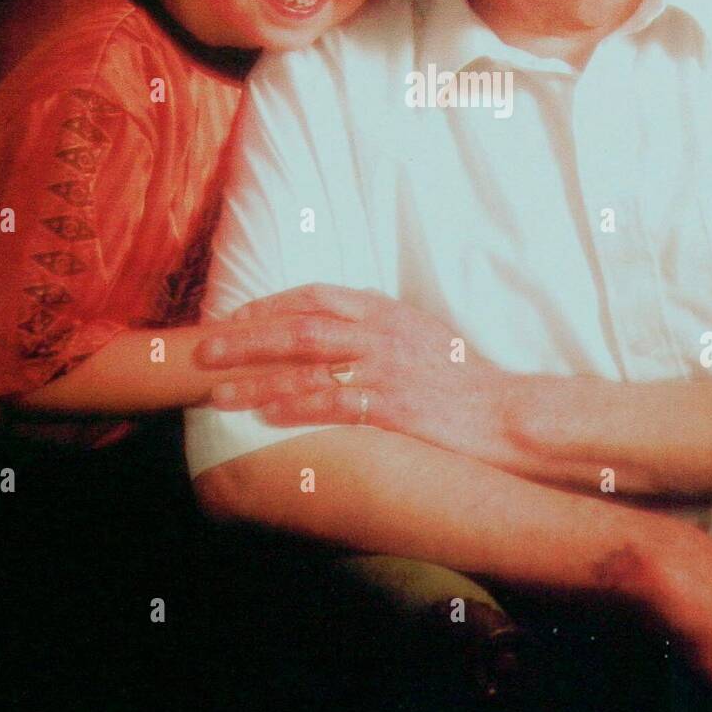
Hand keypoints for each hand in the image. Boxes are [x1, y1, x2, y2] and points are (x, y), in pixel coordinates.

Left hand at [198, 284, 526, 471]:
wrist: (508, 413)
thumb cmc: (467, 379)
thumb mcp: (424, 334)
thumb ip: (382, 326)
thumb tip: (346, 323)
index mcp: (387, 311)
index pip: (317, 295)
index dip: (271, 304)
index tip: (236, 315)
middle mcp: (381, 333)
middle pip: (299, 328)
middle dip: (246, 339)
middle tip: (204, 349)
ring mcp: (386, 369)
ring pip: (306, 367)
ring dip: (256, 380)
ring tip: (217, 393)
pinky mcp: (392, 407)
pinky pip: (332, 404)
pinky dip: (295, 408)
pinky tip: (265, 416)